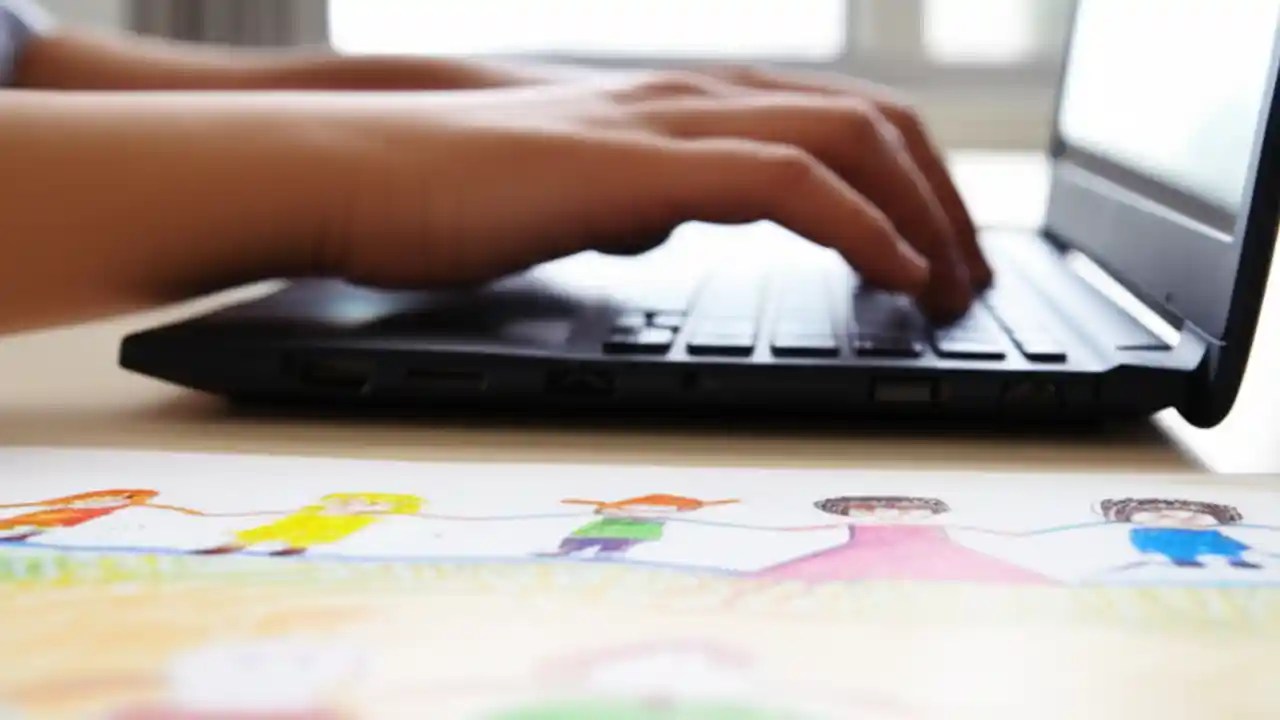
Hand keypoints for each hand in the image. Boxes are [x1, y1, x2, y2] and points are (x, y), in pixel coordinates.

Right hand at [318, 74, 976, 318]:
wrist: (347, 166)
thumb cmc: (438, 189)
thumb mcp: (562, 199)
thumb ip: (625, 201)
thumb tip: (660, 225)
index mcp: (672, 109)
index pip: (827, 121)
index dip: (900, 182)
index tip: (928, 248)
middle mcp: (685, 99)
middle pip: (867, 117)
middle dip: (938, 195)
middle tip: (967, 272)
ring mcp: (666, 122)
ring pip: (848, 135)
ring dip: (922, 211)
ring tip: (951, 282)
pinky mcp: (640, 163)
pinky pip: (789, 178)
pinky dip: (863, 225)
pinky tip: (893, 274)